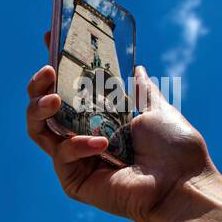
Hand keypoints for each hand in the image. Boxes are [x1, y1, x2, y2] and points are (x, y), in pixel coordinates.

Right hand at [26, 32, 213, 221]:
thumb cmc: (176, 150)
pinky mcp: (73, 181)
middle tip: (47, 72)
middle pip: (44, 110)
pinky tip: (100, 142)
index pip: (69, 90)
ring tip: (54, 99)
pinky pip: (62, 156)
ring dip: (41, 110)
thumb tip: (137, 67)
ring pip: (39, 131)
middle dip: (38, 87)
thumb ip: (141, 91)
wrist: (183, 184)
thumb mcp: (156, 109)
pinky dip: (78, 145)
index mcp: (100, 120)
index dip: (57, 65)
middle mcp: (81, 138)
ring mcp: (74, 160)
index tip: (50, 36)